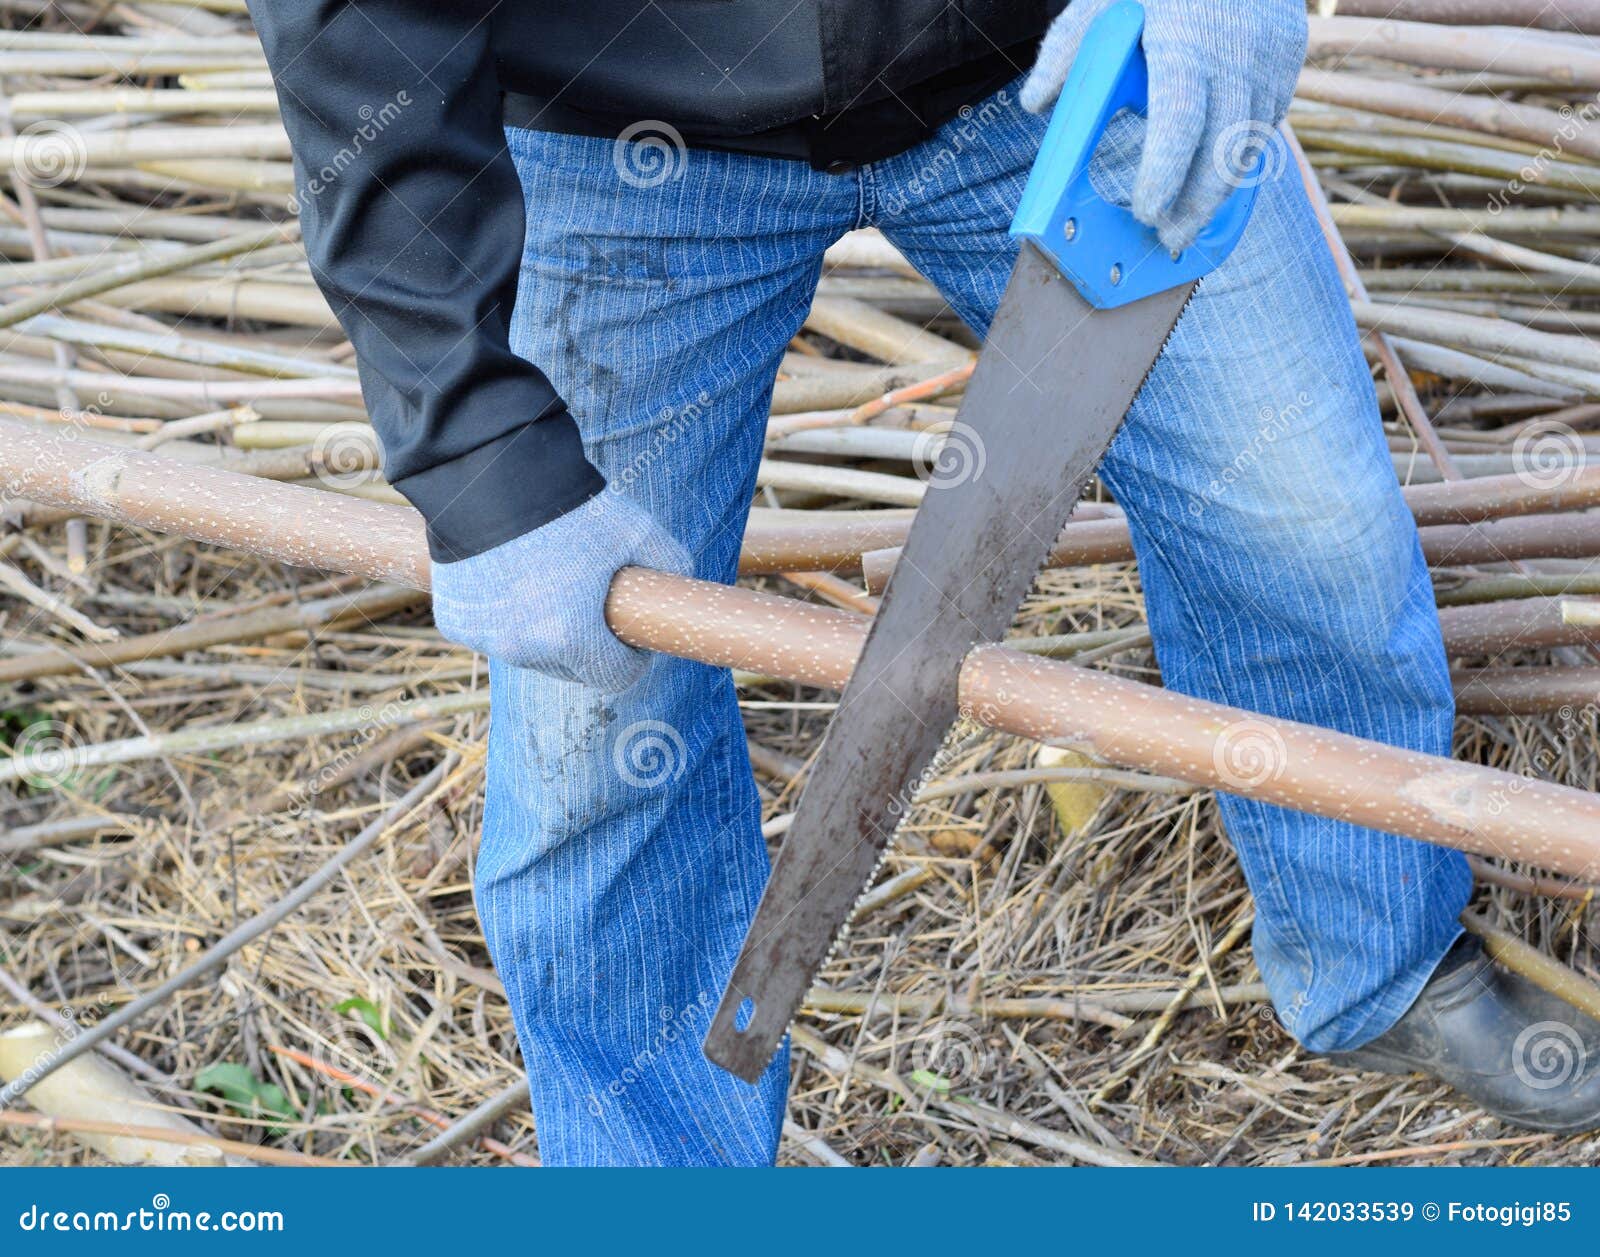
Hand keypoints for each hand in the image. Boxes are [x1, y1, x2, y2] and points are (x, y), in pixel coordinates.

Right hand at [430, 489, 691, 691]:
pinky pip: (492, 631)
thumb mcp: (637, 530)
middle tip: (591, 604)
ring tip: (549, 583)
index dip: (630, 658)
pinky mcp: (455, 622)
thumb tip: (681, 587)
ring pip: (530, 652)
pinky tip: (511, 576)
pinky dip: (504, 615)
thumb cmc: (571, 504)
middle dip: (587, 645)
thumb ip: (671, 564)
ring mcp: (485, 638)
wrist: (491, 472)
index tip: (630, 636)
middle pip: (571, 669)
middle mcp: (524, 648)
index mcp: (571, 637)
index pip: (615, 678)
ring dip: (544, 632)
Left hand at [1021, 0, 1306, 252]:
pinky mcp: (1290, 57)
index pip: (1179, 125)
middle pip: (1221, 150)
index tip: (1145, 212)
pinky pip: (1267, 119)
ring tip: (1189, 224)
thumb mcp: (1101, 0)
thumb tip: (1036, 104)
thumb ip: (1066, 52)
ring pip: (1250, 143)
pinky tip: (1214, 177)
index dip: (1164, 176)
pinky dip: (1240, 153)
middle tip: (1168, 240)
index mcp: (1186, 41)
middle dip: (1196, 205)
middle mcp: (1236, 53)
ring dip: (1220, 190)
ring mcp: (1271, 56)